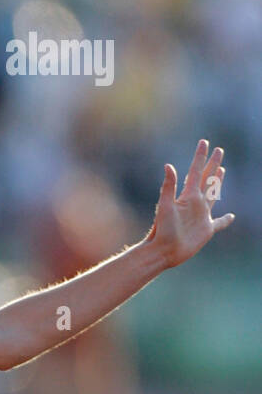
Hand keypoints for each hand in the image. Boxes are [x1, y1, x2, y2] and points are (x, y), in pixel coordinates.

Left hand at [145, 140, 234, 268]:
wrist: (163, 251)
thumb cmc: (162, 230)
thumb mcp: (165, 206)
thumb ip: (168, 187)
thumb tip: (168, 165)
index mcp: (188, 196)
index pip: (196, 171)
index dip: (200, 156)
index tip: (204, 142)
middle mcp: (196, 203)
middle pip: (207, 179)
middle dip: (213, 164)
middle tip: (219, 150)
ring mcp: (202, 216)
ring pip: (213, 195)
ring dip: (217, 183)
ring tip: (221, 171)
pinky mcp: (206, 230)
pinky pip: (219, 223)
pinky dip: (225, 220)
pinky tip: (230, 217)